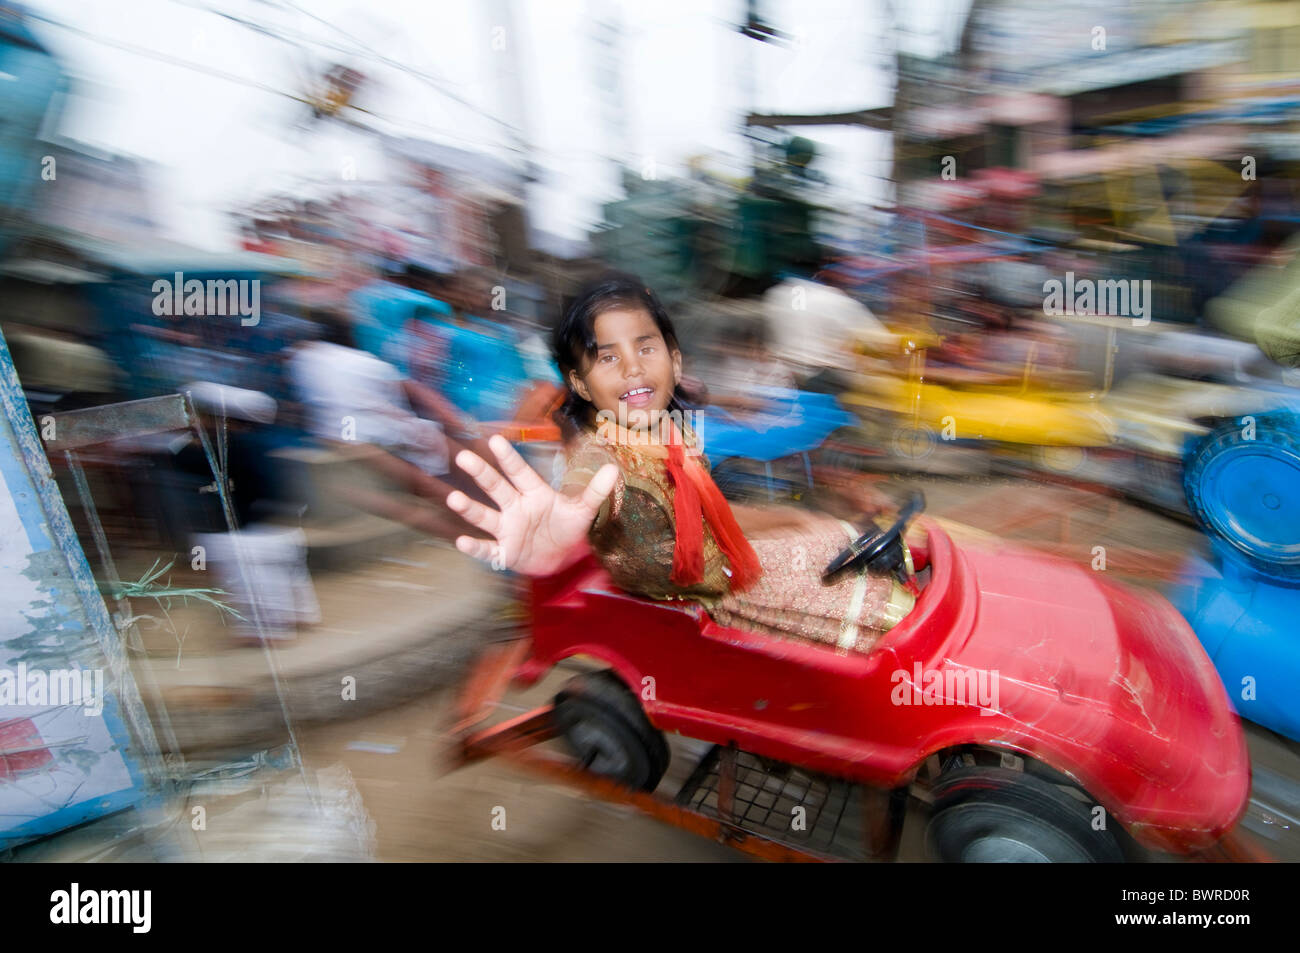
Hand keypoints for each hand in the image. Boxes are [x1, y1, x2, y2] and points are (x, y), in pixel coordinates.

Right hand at [447, 435, 618, 576]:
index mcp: (533, 493)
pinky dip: (475, 547)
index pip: (520, 472)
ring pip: (485, 516)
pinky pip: (487, 549)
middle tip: (463, 458)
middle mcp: (516, 508)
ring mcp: (507, 529)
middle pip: (496, 488)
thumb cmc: (566, 528)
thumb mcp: (583, 511)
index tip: (495, 440)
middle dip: (481, 474)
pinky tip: (462, 542)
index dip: (508, 458)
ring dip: (470, 508)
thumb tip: (615, 469)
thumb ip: (595, 491)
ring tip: (454, 498)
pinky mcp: (504, 552)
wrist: (561, 560)